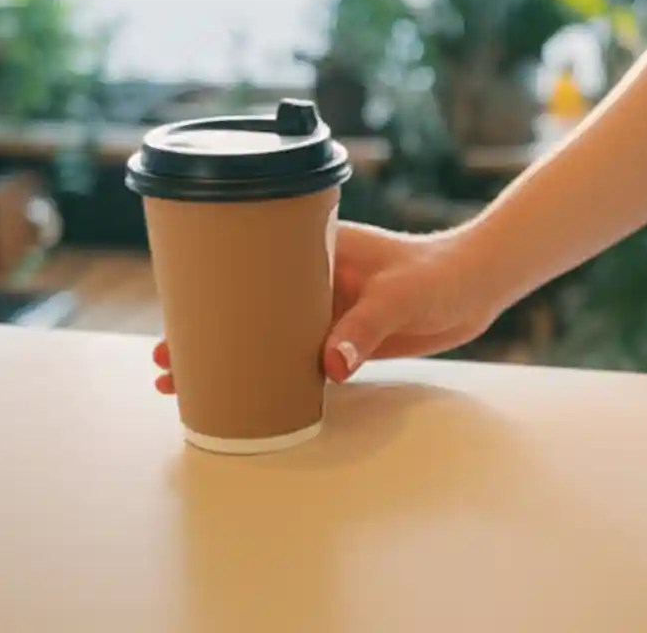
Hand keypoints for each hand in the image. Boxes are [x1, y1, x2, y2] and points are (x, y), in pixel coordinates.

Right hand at [151, 222, 498, 392]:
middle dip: (208, 336)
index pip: (250, 275)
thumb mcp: (401, 295)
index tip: (177, 323)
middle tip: (167, 367)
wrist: (479, 284)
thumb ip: (365, 328)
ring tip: (193, 387)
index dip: (211, 299)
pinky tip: (252, 394)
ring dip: (238, 359)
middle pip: (249, 311)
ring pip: (270, 339)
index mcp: (315, 253)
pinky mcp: (348, 340)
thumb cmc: (440, 271)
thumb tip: (328, 366)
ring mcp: (330, 311)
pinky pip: (303, 360)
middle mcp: (315, 281)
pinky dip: (277, 376)